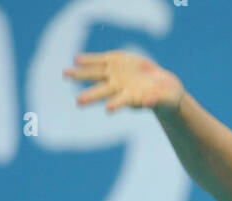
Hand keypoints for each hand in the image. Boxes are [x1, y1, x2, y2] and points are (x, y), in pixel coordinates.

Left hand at [64, 51, 182, 114]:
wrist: (161, 84)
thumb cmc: (165, 96)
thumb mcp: (165, 98)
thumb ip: (156, 99)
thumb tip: (148, 102)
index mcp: (132, 98)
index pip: (122, 102)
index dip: (116, 104)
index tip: (109, 109)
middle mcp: (119, 88)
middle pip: (102, 92)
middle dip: (90, 96)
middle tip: (78, 102)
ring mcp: (114, 75)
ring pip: (94, 75)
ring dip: (80, 75)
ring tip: (66, 74)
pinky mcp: (114, 62)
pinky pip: (99, 61)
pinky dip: (89, 60)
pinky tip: (77, 60)